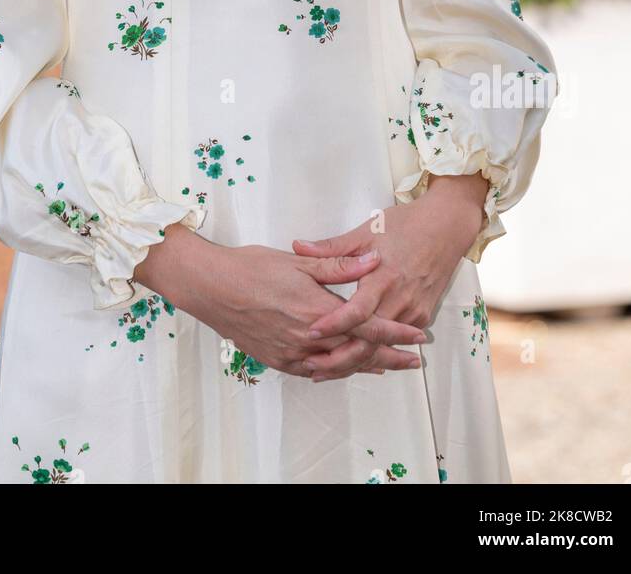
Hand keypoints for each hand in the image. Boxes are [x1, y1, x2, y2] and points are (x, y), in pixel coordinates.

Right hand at [134, 226, 426, 378]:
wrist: (212, 287)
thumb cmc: (252, 268)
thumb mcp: (298, 260)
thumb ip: (339, 265)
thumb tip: (374, 259)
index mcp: (319, 311)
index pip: (369, 326)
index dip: (396, 333)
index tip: (418, 338)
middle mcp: (309, 338)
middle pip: (359, 353)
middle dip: (389, 357)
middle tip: (412, 361)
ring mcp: (292, 353)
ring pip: (338, 366)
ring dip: (365, 367)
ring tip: (386, 367)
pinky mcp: (277, 359)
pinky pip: (314, 371)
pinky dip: (334, 370)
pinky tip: (342, 369)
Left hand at [290, 187, 484, 381]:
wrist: (446, 227)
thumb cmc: (405, 225)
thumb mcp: (366, 232)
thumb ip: (332, 248)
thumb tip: (297, 246)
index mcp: (383, 277)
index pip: (357, 311)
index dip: (334, 324)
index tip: (311, 332)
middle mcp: (400, 299)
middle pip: (369, 341)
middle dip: (341, 359)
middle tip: (312, 368)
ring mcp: (413, 310)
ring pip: (382, 345)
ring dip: (356, 360)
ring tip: (326, 370)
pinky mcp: (422, 315)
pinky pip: (397, 340)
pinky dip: (376, 352)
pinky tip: (355, 360)